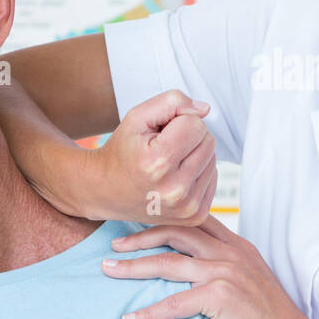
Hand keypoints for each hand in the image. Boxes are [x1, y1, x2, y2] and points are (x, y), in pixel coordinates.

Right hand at [90, 90, 217, 225]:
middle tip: (163, 148)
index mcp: (158, 163)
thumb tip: (205, 109)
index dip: (178, 121)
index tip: (158, 133)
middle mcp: (175, 190)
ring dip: (194, 155)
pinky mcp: (195, 215)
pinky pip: (213, 178)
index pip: (195, 124)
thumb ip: (172, 102)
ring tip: (167, 163)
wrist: (105, 191)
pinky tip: (175, 177)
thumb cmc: (123, 151)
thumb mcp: (137, 118)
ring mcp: (187, 207)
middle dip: (188, 138)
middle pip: (208, 141)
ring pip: (213, 159)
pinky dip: (197, 172)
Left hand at [102, 216, 305, 318]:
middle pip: (174, 233)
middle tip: (113, 245)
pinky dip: (148, 313)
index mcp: (236, 245)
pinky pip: (173, 303)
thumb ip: (226, 266)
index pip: (193, 221)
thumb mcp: (250, 279)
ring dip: (132, 267)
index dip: (162, 221)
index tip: (136, 227)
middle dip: (139, 237)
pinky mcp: (219, 296)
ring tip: (108, 270)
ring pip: (167, 262)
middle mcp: (229, 253)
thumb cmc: (268, 318)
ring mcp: (224, 272)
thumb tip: (197, 268)